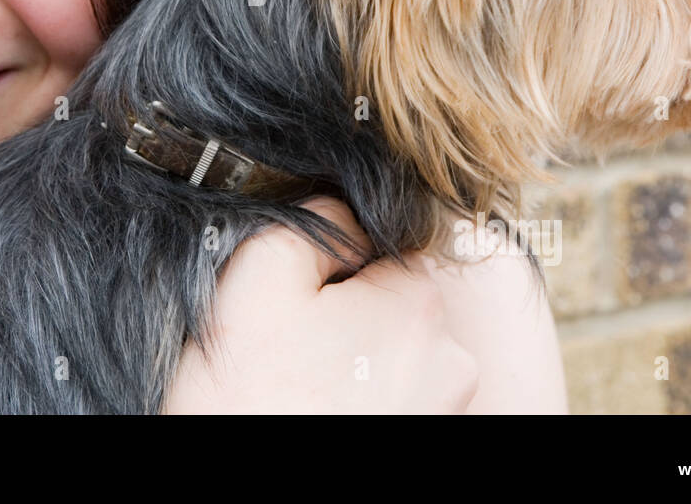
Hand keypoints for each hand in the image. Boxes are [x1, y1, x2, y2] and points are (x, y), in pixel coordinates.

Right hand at [162, 197, 477, 412]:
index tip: (299, 293)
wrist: (242, 502)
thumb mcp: (257, 275)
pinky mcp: (423, 435)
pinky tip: (313, 405)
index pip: (389, 242)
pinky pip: (389, 391)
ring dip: (349, 353)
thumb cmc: (245, 401)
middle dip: (345, 307)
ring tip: (298, 378)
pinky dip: (356, 395)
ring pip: (389, 347)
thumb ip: (315, 222)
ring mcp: (441, 405)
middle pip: (393, 297)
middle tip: (290, 339)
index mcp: (417, 303)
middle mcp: (448, 356)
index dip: (336, 260)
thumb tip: (347, 215)